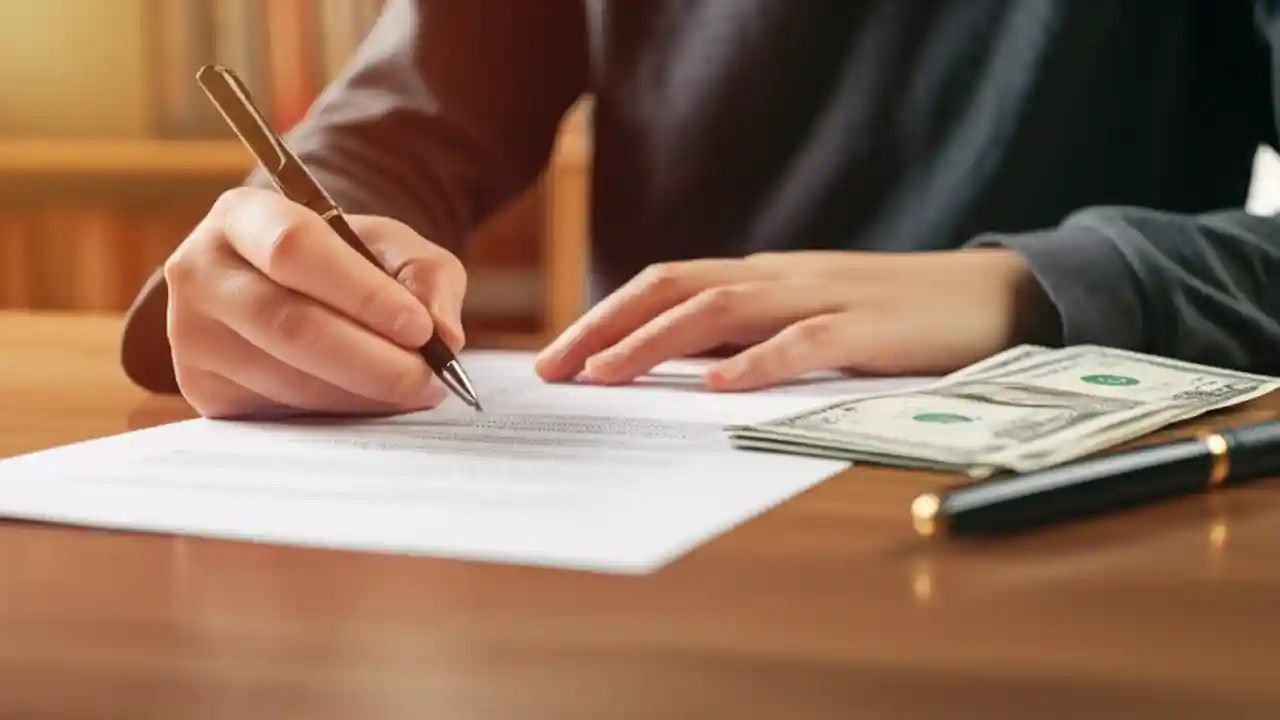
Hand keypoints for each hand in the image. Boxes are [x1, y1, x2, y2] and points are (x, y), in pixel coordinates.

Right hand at [164, 187, 466, 417]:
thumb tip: (444, 337)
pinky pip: (280, 412)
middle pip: (289, 325)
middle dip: (372, 361)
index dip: (361, 294)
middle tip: (429, 378)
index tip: (419, 329)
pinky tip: (371, 402)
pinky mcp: (202, 389)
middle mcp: (200, 272)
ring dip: (363, 394)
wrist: (286, 289)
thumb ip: (429, 277)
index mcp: (243, 216)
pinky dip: (339, 413)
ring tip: (415, 390)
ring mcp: (191, 335)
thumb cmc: (343, 262)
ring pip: (288, 378)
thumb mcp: (392, 247)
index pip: (295, 249)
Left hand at [534, 249, 1058, 389]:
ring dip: (657, 341)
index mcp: (761, 277)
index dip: (606, 317)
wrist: (989, 296)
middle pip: (676, 288)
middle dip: (607, 327)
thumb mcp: (805, 319)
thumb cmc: (889, 317)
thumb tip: (674, 368)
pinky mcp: (868, 328)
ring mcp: (823, 298)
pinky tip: (717, 386)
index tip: (557, 360)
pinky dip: (755, 361)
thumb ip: (748, 335)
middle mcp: (779, 278)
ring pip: (723, 309)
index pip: (666, 285)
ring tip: (608, 376)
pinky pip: (803, 341)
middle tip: (556, 371)